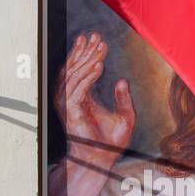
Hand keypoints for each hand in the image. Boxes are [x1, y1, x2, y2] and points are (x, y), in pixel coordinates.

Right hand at [54, 32, 135, 166]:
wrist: (102, 160)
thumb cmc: (111, 142)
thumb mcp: (125, 117)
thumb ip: (123, 98)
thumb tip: (123, 80)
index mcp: (81, 98)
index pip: (80, 70)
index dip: (87, 54)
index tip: (96, 39)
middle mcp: (72, 99)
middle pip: (75, 68)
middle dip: (85, 51)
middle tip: (96, 35)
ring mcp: (69, 105)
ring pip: (74, 76)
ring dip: (87, 60)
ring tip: (99, 47)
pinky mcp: (71, 112)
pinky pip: (77, 90)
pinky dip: (87, 77)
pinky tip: (98, 66)